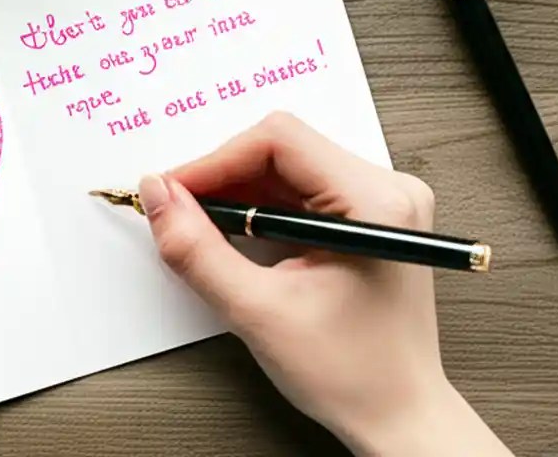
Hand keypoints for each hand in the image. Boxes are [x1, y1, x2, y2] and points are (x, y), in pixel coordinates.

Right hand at [140, 112, 510, 456]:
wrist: (398, 416)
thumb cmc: (354, 374)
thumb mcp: (258, 312)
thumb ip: (198, 250)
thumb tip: (159, 197)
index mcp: (377, 203)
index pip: (279, 141)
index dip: (215, 162)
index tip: (173, 191)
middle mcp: (388, 191)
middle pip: (283, 149)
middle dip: (223, 178)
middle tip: (178, 212)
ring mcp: (382, 202)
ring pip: (288, 167)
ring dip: (239, 193)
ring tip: (205, 230)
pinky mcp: (368, 217)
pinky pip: (302, 190)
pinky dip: (260, 208)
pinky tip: (238, 237)